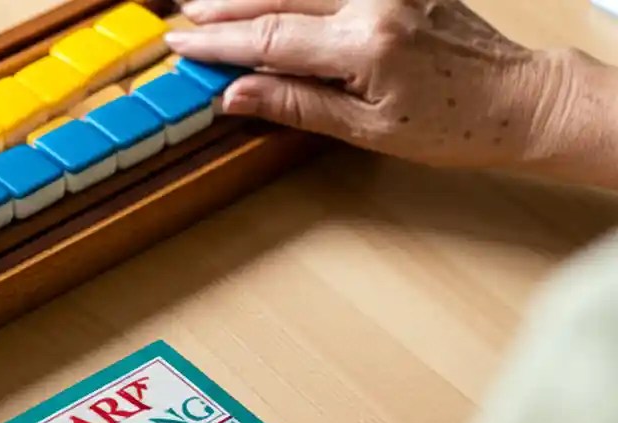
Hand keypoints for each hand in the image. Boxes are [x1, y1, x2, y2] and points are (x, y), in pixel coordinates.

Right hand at [167, 0, 586, 169]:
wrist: (521, 99)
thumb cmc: (455, 124)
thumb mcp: (367, 130)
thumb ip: (296, 105)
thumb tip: (235, 94)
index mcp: (367, 44)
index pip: (271, 38)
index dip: (219, 43)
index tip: (182, 45)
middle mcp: (377, 1)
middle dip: (224, 8)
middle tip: (182, 19)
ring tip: (209, 1)